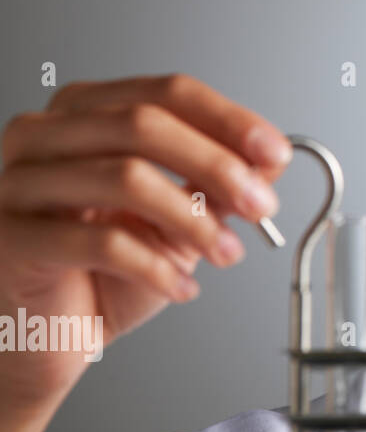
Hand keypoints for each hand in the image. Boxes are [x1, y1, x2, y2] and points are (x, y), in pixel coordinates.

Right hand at [0, 73, 291, 408]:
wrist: (44, 338)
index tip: (274, 153)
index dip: (228, 120)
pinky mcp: (9, 237)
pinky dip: (157, 267)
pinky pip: (100, 242)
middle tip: (261, 206)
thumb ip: (219, 183)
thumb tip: (270, 158)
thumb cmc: (102, 274)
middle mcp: (42, 135)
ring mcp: (17, 182)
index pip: (166, 93)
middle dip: (217, 166)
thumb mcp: (179, 220)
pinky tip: (182, 287)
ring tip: (227, 253)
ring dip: (194, 220)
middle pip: (144, 124)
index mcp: (84, 113)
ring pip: (124, 177)